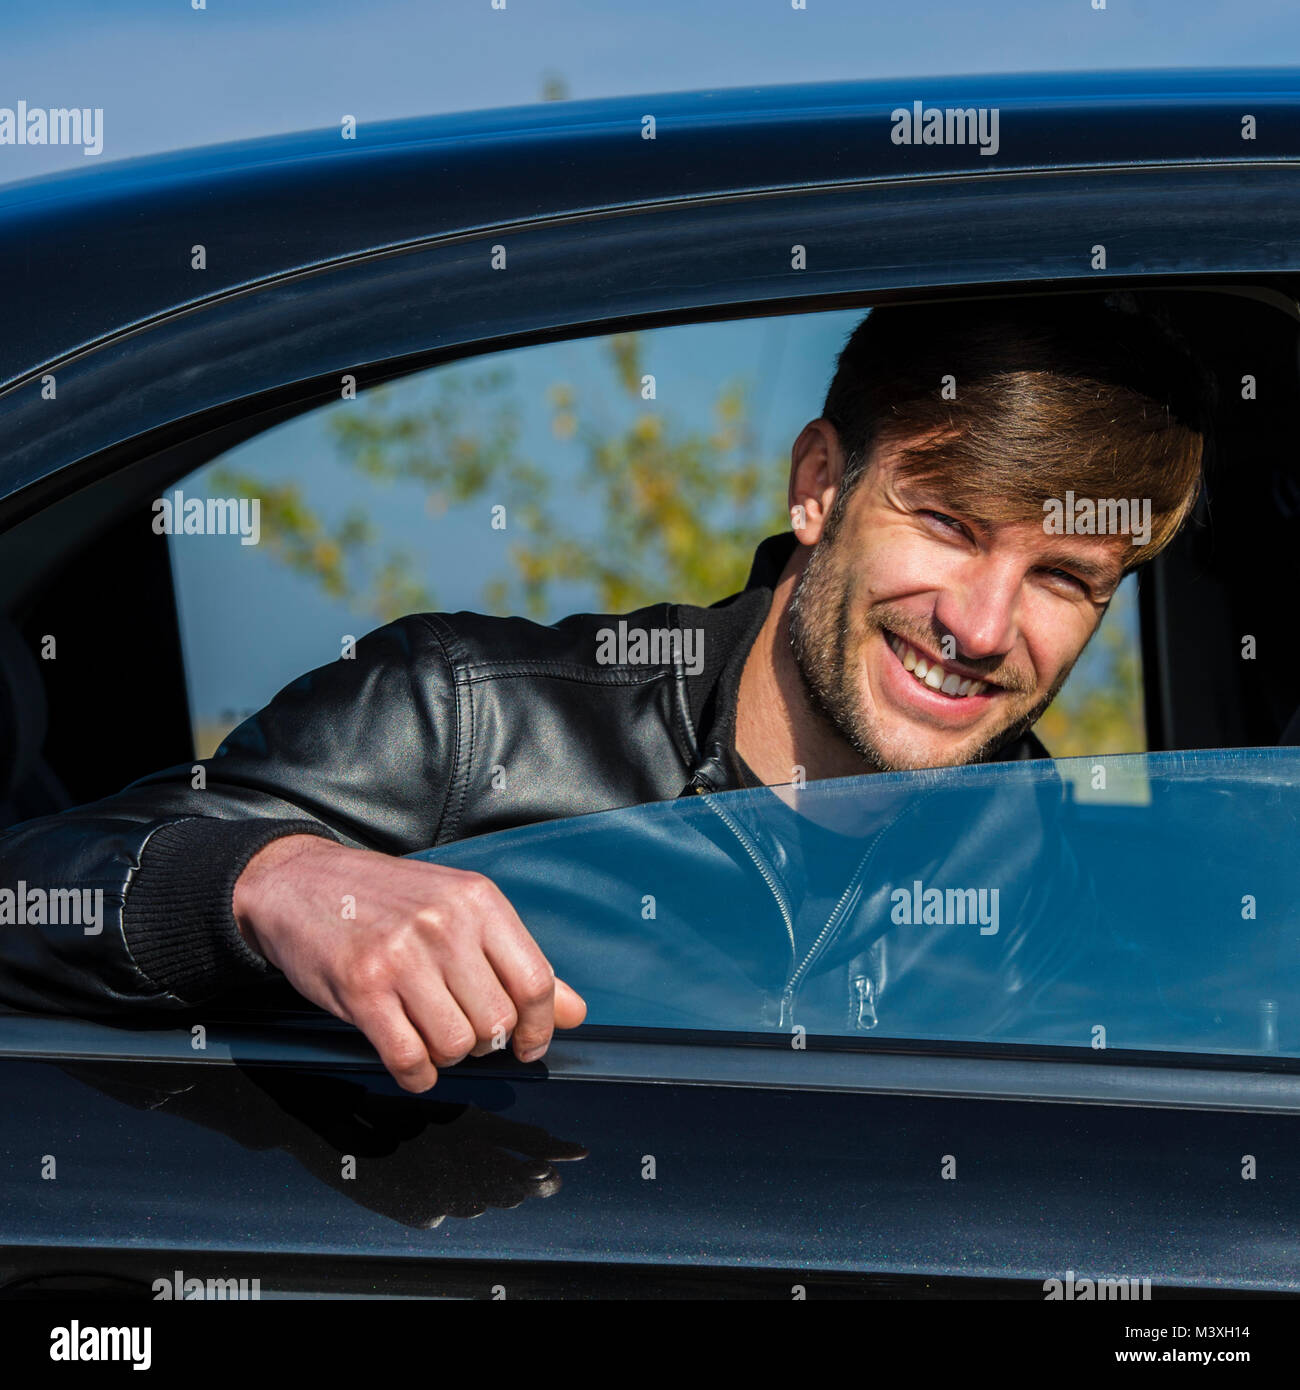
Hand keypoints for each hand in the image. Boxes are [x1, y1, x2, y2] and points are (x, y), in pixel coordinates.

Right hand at [232, 835, 586, 1091]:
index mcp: (478, 901)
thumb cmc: (384, 899)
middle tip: (461, 1028)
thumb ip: (518, 962)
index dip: (539, 1027)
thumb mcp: (459, 911)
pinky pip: (410, 1059)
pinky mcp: (362, 988)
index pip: (536, 981)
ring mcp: (401, 956)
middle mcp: (444, 924)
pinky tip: (410, 1058)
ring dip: (447, 1055)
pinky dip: (417, 1074)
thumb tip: (575, 1011)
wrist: (301, 882)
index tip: (529, 1044)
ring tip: (429, 1032)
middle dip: (485, 1041)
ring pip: (457, 1045)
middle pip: (497, 1021)